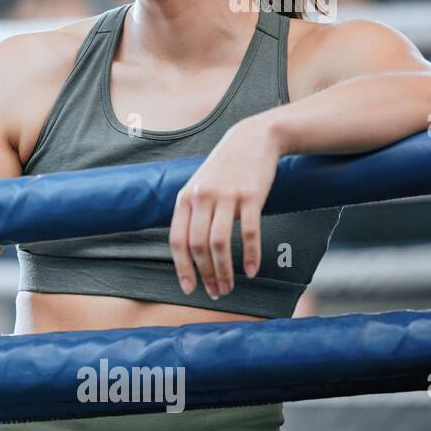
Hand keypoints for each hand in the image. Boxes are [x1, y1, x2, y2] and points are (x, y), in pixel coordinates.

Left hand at [168, 118, 281, 299]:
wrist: (252, 139)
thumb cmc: (225, 169)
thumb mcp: (199, 186)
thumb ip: (192, 213)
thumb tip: (188, 250)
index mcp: (185, 198)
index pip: (177, 240)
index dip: (182, 267)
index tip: (189, 288)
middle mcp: (202, 197)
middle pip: (198, 245)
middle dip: (205, 274)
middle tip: (215, 291)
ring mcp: (226, 196)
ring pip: (220, 243)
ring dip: (224, 270)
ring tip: (230, 286)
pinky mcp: (251, 195)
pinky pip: (248, 232)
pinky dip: (250, 255)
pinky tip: (252, 270)